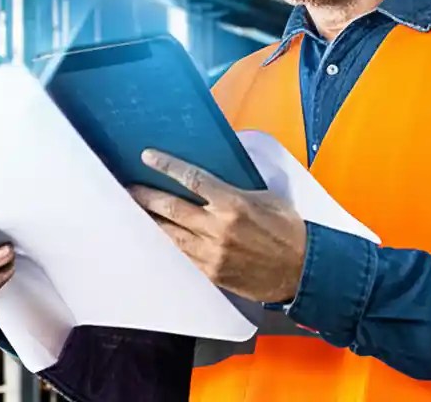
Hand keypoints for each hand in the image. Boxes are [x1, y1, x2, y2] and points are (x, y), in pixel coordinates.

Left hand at [128, 149, 306, 303]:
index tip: (148, 157)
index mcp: (233, 203)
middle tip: (128, 188)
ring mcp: (212, 252)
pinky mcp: (212, 272)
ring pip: (170, 233)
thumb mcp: (268, 198)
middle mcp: (217, 227)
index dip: (166, 166)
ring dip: (150, 220)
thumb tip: (214, 182)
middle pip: (170, 207)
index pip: (191, 179)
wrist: (302, 270)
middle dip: (146, 196)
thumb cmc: (289, 231)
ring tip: (134, 211)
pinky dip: (167, 243)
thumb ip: (237, 190)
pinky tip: (157, 235)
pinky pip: (181, 254)